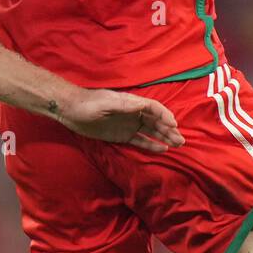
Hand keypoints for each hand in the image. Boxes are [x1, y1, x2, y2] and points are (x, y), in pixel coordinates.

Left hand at [55, 90, 185, 152]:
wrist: (71, 111)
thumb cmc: (88, 104)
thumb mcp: (106, 103)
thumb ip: (124, 105)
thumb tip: (143, 105)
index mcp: (131, 103)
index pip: (153, 108)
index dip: (165, 116)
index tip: (174, 125)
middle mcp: (133, 113)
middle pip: (156, 121)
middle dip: (169, 129)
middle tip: (181, 140)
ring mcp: (129, 125)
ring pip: (151, 131)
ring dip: (164, 137)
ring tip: (177, 145)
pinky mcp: (122, 135)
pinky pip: (140, 140)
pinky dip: (152, 145)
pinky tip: (162, 149)